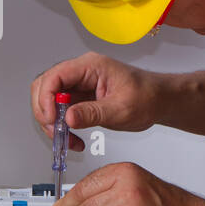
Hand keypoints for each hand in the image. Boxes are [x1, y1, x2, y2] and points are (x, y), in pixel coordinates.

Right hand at [31, 53, 161, 151]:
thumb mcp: (121, 109)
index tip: (52, 119)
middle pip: (45, 87)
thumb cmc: (147, 97)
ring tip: (66, 139)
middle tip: (55, 131)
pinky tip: (72, 139)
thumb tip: (69, 118)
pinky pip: (60, 111)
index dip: (47, 98)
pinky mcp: (79, 98)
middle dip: (45, 112)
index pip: (55, 76)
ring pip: (49, 101)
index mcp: (90, 66)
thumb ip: (93, 113)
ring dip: (52, 123)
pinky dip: (61, 127)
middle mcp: (81, 73)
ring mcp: (78, 85)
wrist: (159, 101)